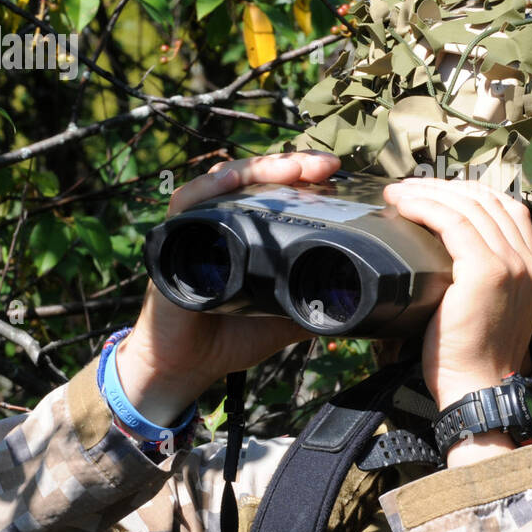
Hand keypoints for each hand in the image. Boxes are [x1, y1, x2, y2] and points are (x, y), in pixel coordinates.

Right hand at [115, 151, 340, 425]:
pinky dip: (208, 187)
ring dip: (260, 168)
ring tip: (293, 167)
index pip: (278, 187)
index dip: (305, 174)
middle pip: (256, 176)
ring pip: (227, 180)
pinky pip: (187, 203)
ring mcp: (198, 227)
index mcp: (251, 232)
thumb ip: (314, 300)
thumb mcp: (285, 315)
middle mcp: (223, 221)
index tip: (335, 171)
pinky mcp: (173, 241)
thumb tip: (358, 298)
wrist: (186, 367)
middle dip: (292, 164)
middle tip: (325, 165)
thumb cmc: (231, 337)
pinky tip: (231, 179)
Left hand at [382, 178, 531, 465]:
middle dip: (444, 187)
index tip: (438, 193)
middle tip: (409, 189)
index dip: (471, 193)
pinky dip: (424, 207)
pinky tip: (404, 206)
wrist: (478, 388)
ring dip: (428, 192)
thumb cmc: (472, 357)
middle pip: (487, 200)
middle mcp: (527, 262)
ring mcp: (511, 265)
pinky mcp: (486, 272)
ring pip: (468, 206)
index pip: (508, 209)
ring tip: (399, 194)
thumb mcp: (490, 309)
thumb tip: (445, 252)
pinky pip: (453, 222)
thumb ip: (482, 277)